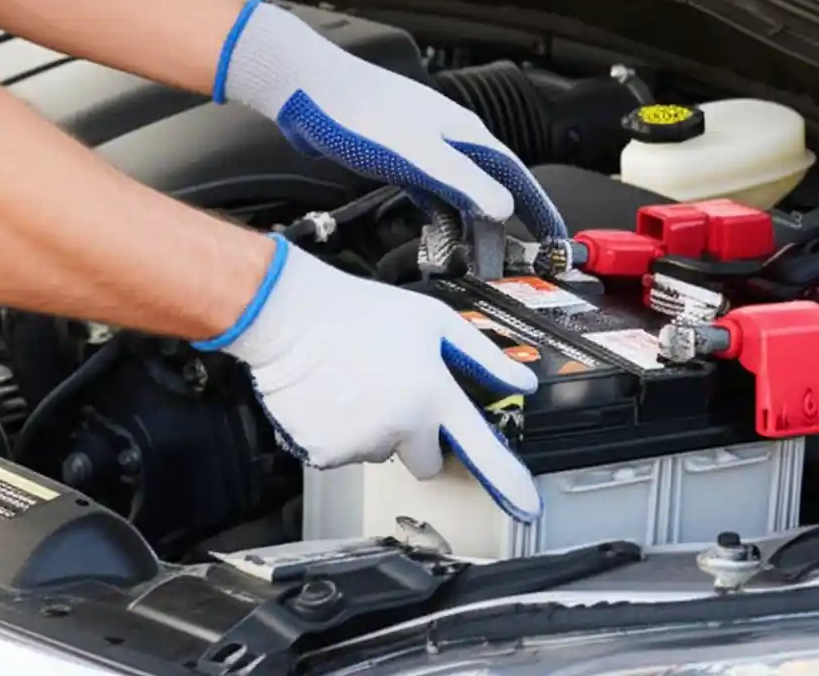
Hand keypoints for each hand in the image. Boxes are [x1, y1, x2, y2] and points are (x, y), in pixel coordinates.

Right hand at [195, 235, 542, 521]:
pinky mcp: (324, 454)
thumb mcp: (434, 320)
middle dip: (418, 438)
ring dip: (375, 430)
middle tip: (397, 396)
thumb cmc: (360, 313)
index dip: (508, 481)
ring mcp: (359, 444)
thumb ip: (482, 356)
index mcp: (431, 395)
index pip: (479, 448)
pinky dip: (340, 435)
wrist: (289, 315)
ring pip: (381, 453)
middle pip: (425, 460)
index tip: (529, 505)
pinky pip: (344, 454)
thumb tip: (520, 381)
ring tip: (356, 384)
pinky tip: (332, 397)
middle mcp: (399, 426)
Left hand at [215, 0, 567, 240]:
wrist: (310, 93)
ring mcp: (425, 150)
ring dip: (468, 229)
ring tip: (474, 262)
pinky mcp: (398, 160)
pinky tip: (434, 239)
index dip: (540, 210)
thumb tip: (503, 208)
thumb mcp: (422, 156)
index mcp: (466, 136)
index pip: (518, 178)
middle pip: (491, 190)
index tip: (557, 238)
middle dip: (505, 228)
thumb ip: (466, 183)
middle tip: (514, 263)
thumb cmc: (361, 113)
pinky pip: (431, 198)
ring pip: (460, 197)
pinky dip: (438, 220)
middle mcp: (451, 142)